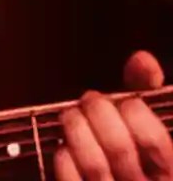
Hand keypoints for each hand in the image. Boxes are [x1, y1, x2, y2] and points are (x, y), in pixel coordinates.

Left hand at [54, 50, 172, 180]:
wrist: (122, 180)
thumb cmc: (137, 151)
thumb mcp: (151, 121)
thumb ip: (146, 91)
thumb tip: (142, 59)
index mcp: (169, 170)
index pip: (153, 142)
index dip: (135, 114)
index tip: (125, 101)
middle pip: (119, 148)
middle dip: (99, 113)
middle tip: (91, 99)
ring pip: (94, 164)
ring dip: (76, 128)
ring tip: (72, 114)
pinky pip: (72, 179)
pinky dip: (64, 156)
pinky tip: (64, 144)